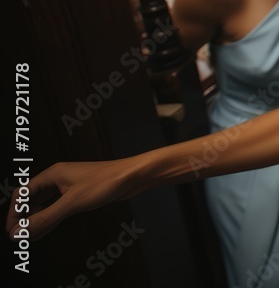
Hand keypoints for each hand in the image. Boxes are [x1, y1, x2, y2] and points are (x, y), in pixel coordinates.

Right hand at [7, 160, 131, 239]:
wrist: (132, 177)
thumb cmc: (106, 182)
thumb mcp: (72, 203)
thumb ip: (45, 218)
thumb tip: (21, 232)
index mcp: (52, 174)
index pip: (22, 194)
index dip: (14, 213)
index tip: (13, 231)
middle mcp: (58, 178)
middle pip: (32, 199)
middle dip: (25, 218)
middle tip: (23, 236)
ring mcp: (69, 185)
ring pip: (45, 204)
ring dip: (38, 219)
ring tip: (33, 236)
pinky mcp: (79, 193)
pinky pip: (58, 206)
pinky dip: (51, 217)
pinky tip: (48, 228)